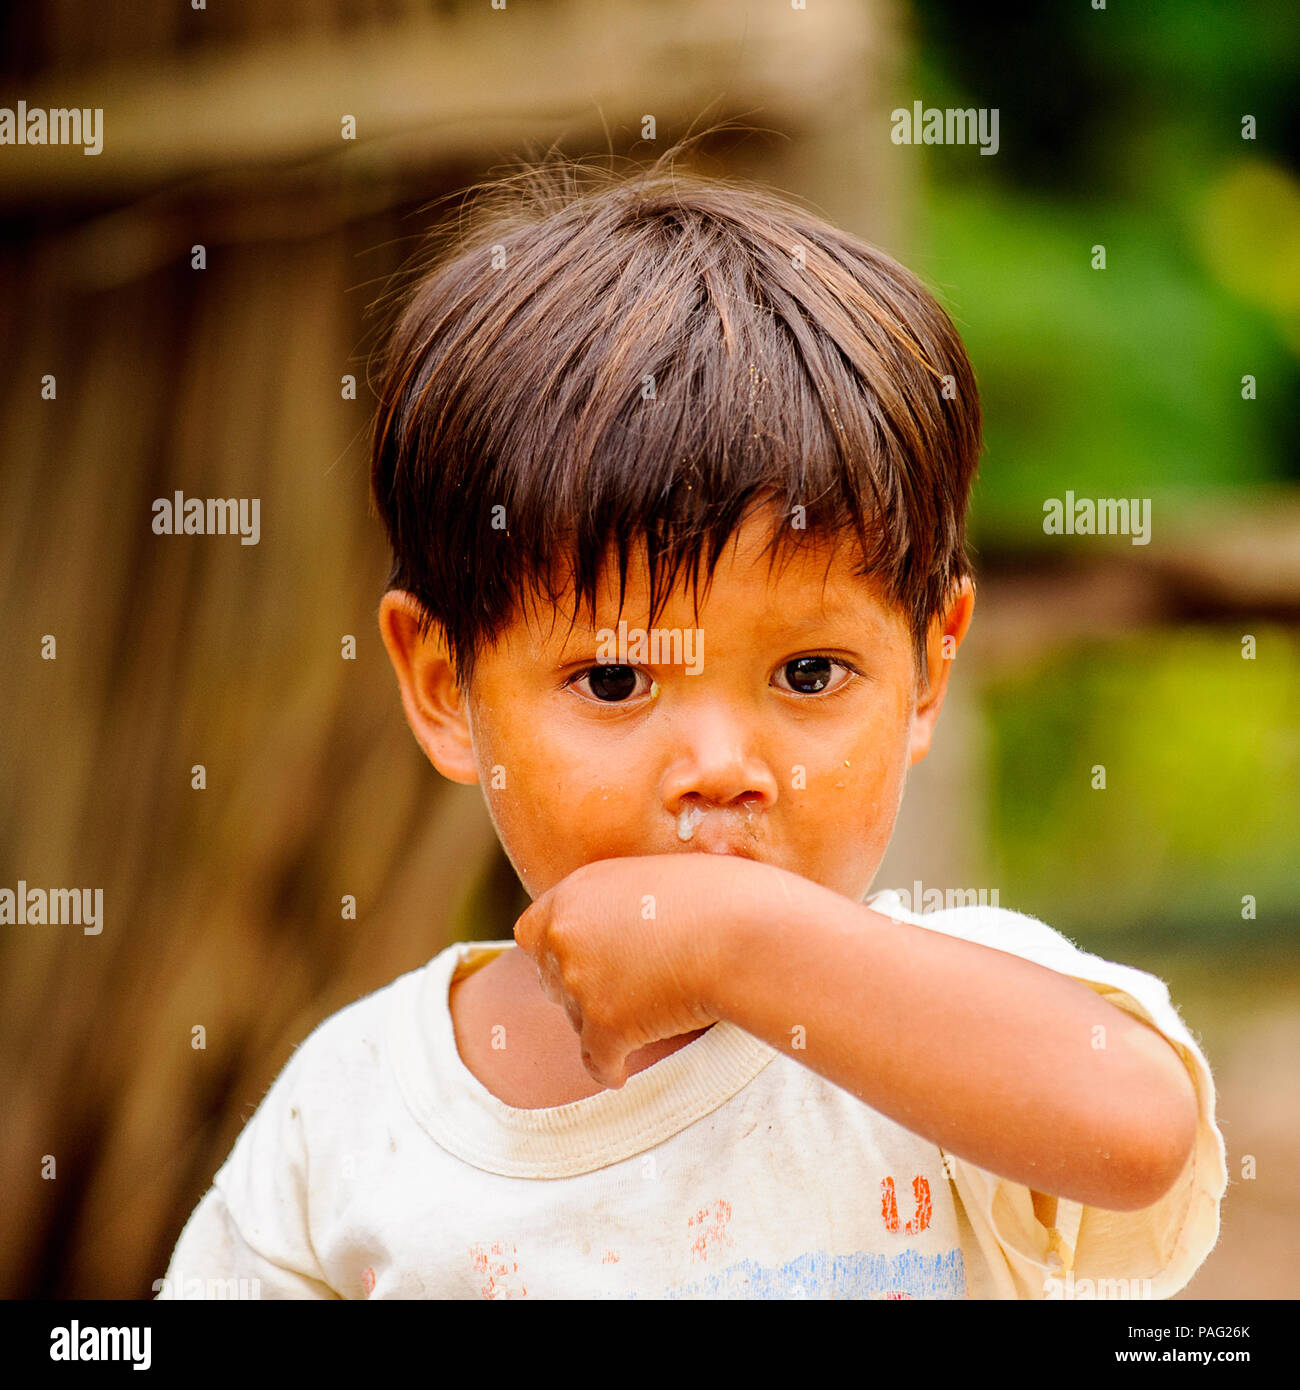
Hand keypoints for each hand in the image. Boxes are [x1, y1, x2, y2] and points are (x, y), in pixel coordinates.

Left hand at [513, 854, 771, 1088]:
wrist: (748, 932)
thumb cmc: (722, 897)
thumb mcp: (657, 878)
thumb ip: (622, 903)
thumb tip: (621, 927)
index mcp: (576, 890)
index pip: (532, 932)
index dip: (556, 951)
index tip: (583, 963)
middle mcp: (566, 934)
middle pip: (551, 978)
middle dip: (578, 988)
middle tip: (617, 992)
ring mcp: (581, 981)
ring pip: (575, 1020)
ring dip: (602, 1023)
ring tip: (645, 1019)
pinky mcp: (606, 1025)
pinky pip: (596, 1062)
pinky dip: (611, 1068)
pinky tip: (622, 1073)